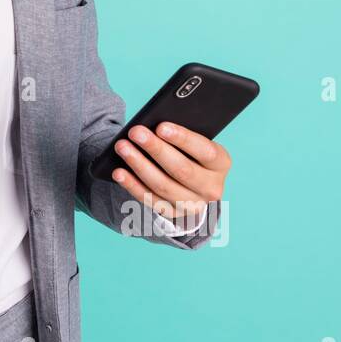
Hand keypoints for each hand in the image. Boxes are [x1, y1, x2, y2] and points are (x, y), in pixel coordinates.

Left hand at [110, 123, 229, 227]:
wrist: (193, 185)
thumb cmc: (190, 153)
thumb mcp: (194, 144)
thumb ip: (181, 136)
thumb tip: (153, 126)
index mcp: (221, 164)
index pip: (205, 151)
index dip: (183, 139)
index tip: (161, 126)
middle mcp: (212, 188)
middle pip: (181, 169)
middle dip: (156, 149)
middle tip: (135, 132)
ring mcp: (194, 205)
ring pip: (163, 186)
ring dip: (139, 165)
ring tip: (122, 148)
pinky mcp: (174, 215)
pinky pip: (151, 201)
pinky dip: (133, 186)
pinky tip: (119, 172)